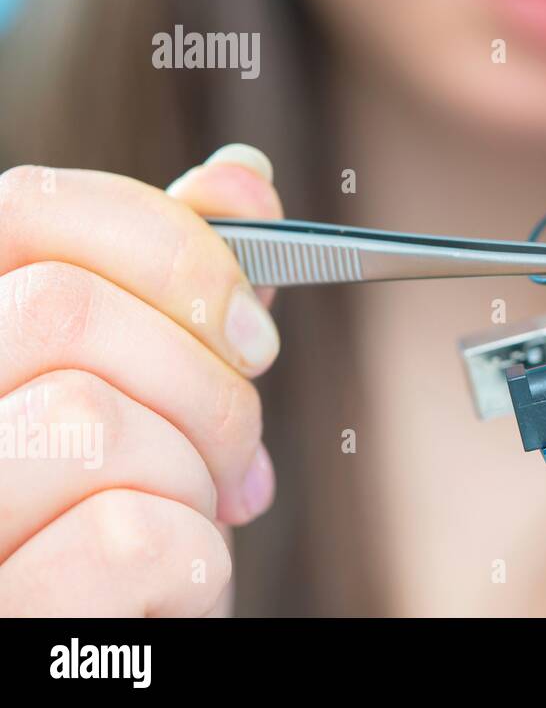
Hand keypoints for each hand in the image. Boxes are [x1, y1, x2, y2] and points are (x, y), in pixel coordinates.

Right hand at [0, 144, 281, 615]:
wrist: (115, 638)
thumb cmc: (128, 510)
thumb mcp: (159, 385)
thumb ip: (181, 285)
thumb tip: (241, 177)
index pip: (28, 205)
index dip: (171, 246)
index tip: (251, 327)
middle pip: (66, 311)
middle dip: (205, 381)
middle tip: (236, 446)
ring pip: (90, 422)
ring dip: (194, 474)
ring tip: (193, 512)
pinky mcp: (1, 612)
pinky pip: (126, 538)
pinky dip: (193, 559)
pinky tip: (170, 581)